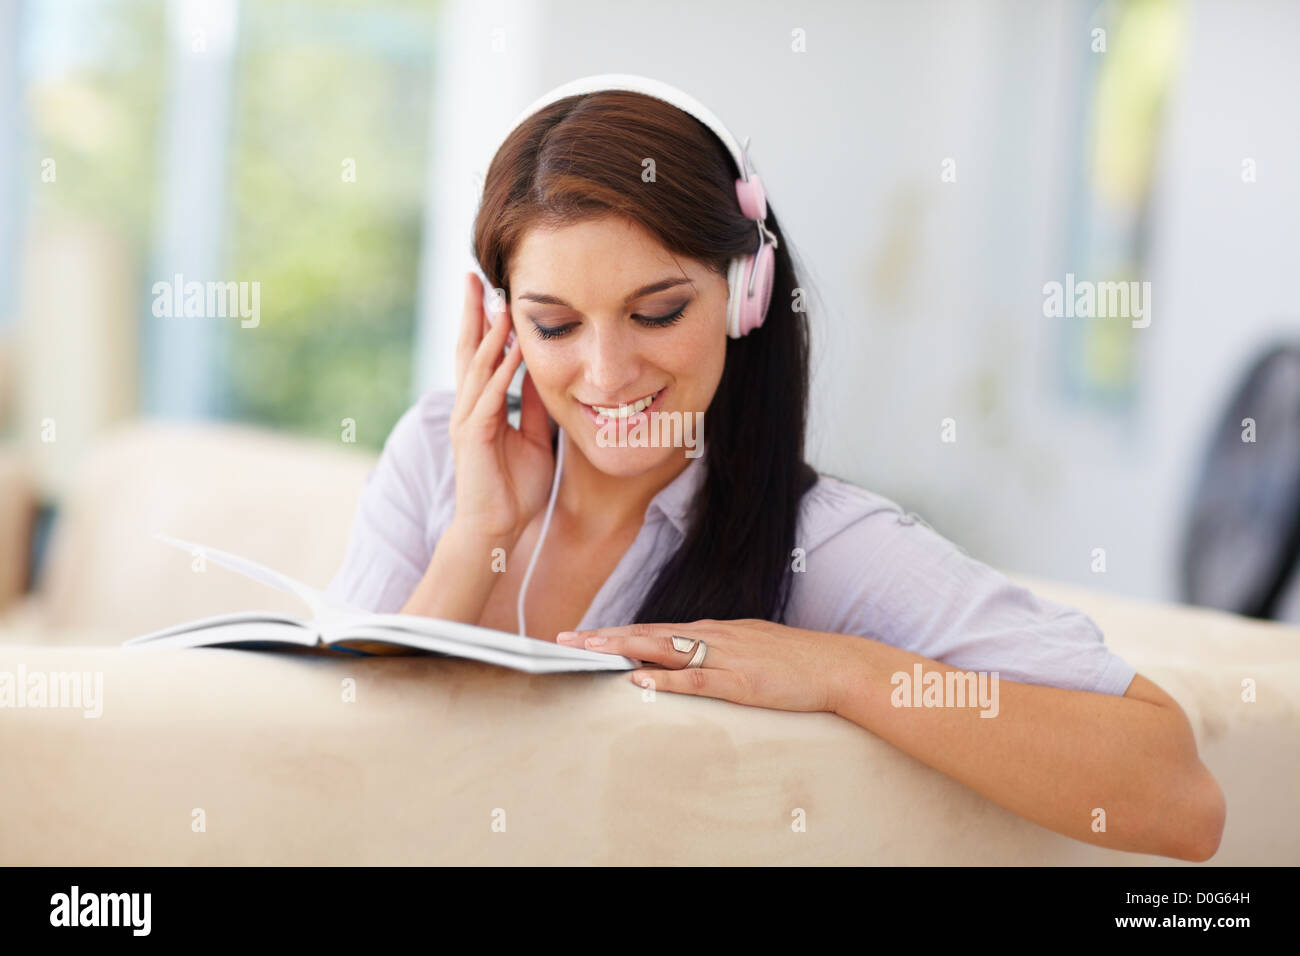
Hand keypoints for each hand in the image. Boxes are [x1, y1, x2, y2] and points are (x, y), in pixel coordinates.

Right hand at [448, 271, 554, 545]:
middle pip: (467, 349)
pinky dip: (500, 369)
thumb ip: (535, 406)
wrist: (496, 529)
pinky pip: (489, 395)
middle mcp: (468, 407)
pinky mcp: (472, 437)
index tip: (491, 289)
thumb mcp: (535, 437)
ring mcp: (467, 420)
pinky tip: (513, 346)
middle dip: (471, 312)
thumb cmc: (514, 488)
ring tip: (497, 299)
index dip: (484, 322)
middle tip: (473, 275)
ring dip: (488, 332)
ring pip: (476, 366)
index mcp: (480, 405)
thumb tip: (546, 373)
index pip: (479, 354)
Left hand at [556, 619, 859, 712]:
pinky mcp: (740, 680)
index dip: (616, 632)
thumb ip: (714, 649)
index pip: (653, 628)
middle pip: (647, 633)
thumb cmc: (793, 659)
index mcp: (712, 629)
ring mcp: (725, 656)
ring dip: (623, 648)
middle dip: (605, 636)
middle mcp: (712, 635)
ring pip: (663, 649)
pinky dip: (664, 680)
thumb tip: (683, 658)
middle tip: (566, 639)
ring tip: (588, 650)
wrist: (835, 664)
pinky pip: (695, 680)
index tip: (583, 634)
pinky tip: (640, 680)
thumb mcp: (748, 645)